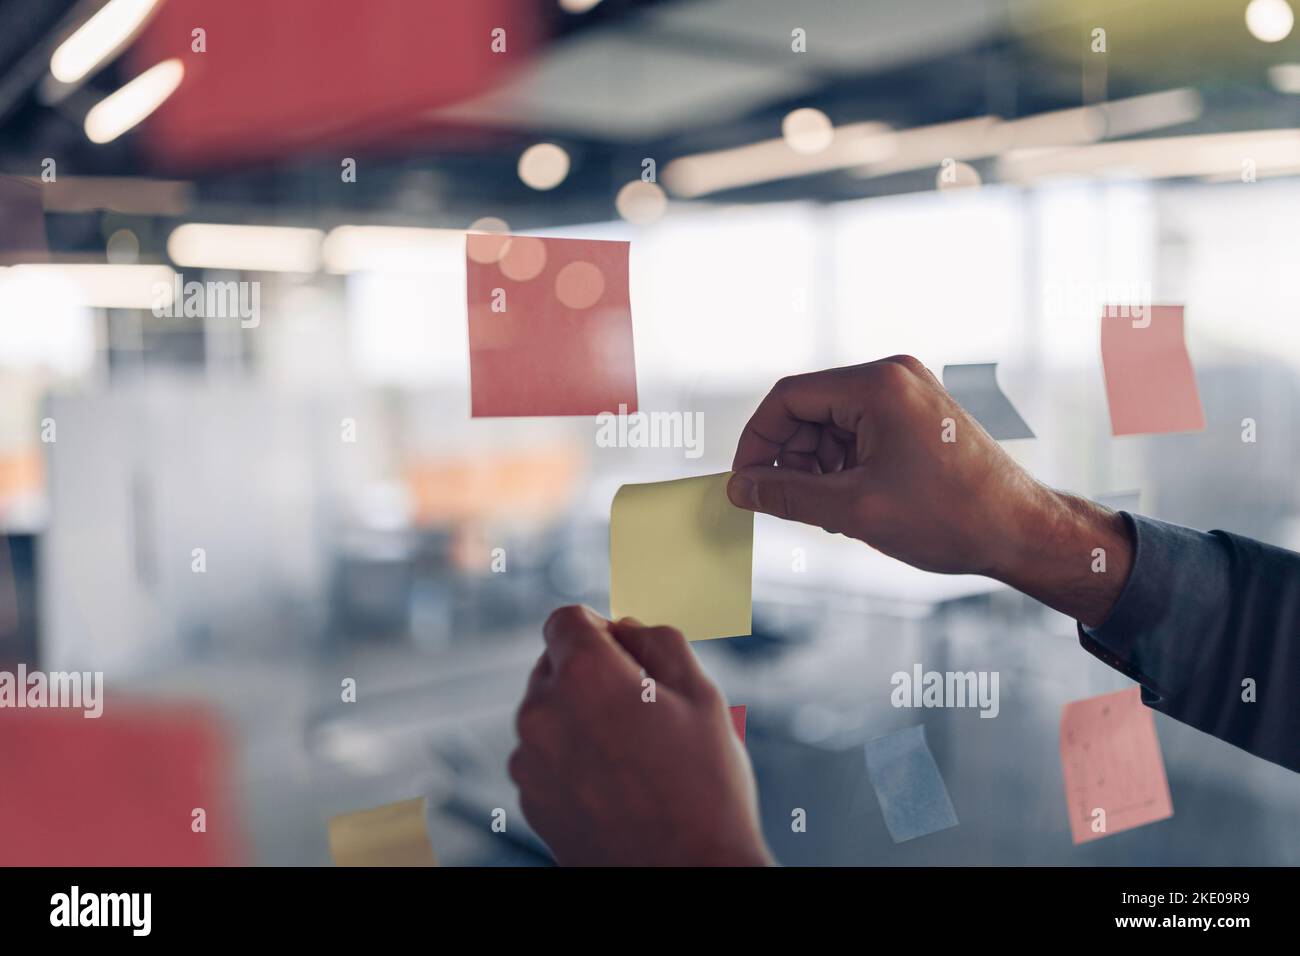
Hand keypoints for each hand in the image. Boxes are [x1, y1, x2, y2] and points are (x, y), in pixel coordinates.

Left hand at [509, 606, 772, 865]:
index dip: (600, 629)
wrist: (691, 879)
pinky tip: (615, 786)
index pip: (565, 619)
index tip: (628, 656)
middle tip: (644, 713)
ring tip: (634, 757)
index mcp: (585, 676)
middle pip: (554, 667)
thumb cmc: (705, 787)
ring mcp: (529, 762)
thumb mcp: (702, 694)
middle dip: (591, 675)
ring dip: (580, 719)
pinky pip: (544, 758)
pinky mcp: (530, 801)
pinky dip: (571, 760)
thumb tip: (624, 627)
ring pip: (548, 714)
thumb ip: (657, 639)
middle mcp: (542, 713)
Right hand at [728, 356, 1131, 627]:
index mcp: (878, 385)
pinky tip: (850, 504)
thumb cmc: (950, 518)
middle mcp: (892, 377)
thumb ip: (787, 495)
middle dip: (790, 459)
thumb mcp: (854, 511)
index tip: (744, 483)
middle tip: (788, 506)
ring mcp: (907, 393)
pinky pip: (858, 433)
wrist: (1024, 532)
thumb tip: (738, 489)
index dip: (757, 441)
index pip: (788, 398)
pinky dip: (843, 467)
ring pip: (831, 425)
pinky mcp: (917, 415)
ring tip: (828, 514)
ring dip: (817, 468)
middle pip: (808, 410)